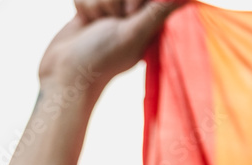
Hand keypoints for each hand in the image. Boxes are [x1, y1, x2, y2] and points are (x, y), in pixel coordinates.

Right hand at [38, 0, 183, 98]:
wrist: (65, 70)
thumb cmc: (103, 56)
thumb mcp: (132, 33)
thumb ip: (156, 13)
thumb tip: (186, 0)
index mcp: (149, 23)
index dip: (133, 2)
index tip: (127, 15)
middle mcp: (131, 16)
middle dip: (111, 1)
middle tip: (111, 21)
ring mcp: (110, 12)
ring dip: (95, 4)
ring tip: (96, 25)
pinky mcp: (91, 10)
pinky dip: (82, 6)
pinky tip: (84, 23)